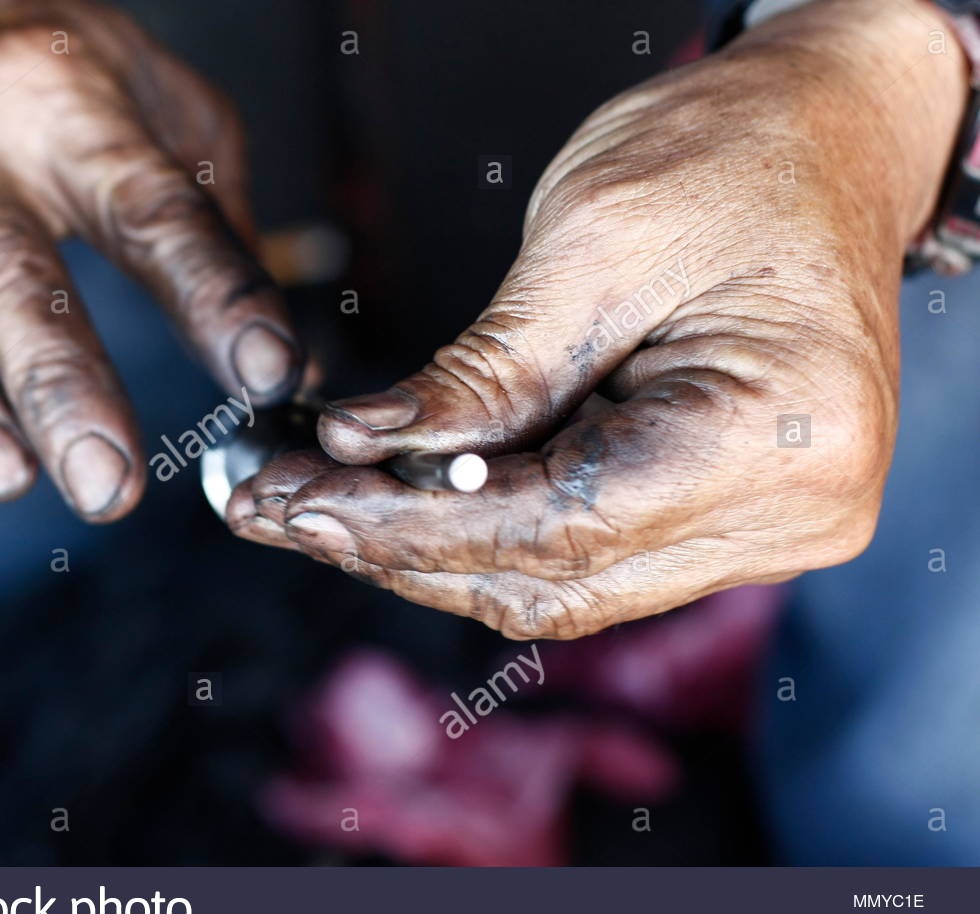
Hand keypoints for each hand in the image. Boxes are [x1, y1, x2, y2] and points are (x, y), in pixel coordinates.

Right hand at [0, 0, 300, 529]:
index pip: (153, 211)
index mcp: (74, 112)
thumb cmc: (59, 84)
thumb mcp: (159, 108)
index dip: (214, 294)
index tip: (269, 375)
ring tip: (5, 479)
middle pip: (9, 270)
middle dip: (59, 383)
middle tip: (109, 483)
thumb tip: (286, 364)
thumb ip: (215, 222)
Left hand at [228, 0, 966, 638]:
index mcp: (781, 439)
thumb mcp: (594, 245)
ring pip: (563, 584)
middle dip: (401, 548)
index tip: (299, 504)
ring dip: (434, 549)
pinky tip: (406, 495)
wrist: (826, 138)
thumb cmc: (736, 156)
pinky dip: (491, 530)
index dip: (409, 527)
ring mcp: (768, 525)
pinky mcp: (730, 514)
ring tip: (322, 501)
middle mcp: (790, 512)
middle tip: (280, 508)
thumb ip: (487, 373)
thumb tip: (369, 448)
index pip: (557, 529)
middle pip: (554, 579)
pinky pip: (590, 554)